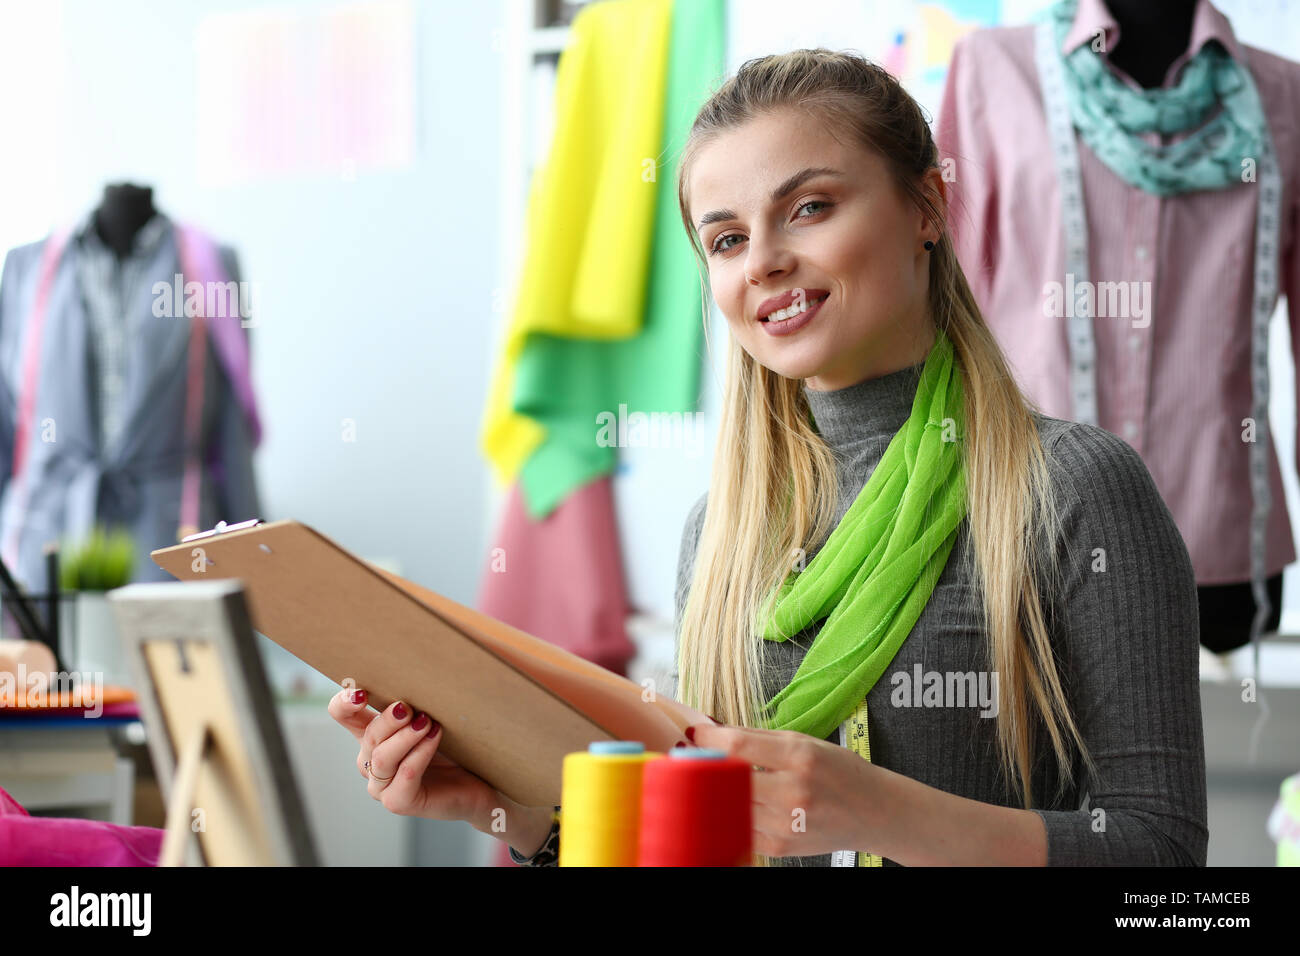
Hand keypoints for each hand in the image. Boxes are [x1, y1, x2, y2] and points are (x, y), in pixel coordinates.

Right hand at [327, 688, 497, 825]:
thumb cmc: (454, 746)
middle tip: (410, 708)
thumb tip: (415, 668)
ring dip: (405, 737)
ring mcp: (383, 785)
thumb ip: (417, 699)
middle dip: (389, 720)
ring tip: (428, 722)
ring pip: (382, 758)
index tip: (361, 692)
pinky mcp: (400, 802)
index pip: (343, 714)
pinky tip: (434, 738)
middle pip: (369, 736)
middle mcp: (371, 761)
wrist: (480, 782)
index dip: (344, 703)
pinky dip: (419, 754)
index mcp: (372, 736)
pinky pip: (405, 776)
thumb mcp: (431, 716)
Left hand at [689, 722, 882, 858]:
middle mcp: (793, 792)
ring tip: (713, 776)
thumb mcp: (805, 742)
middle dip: (706, 763)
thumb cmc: (840, 772)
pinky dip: (732, 812)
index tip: (694, 731)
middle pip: (728, 777)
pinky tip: (735, 800)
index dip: (709, 737)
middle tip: (695, 754)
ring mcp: (786, 824)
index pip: (739, 745)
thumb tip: (715, 730)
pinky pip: (740, 827)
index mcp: (800, 758)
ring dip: (715, 789)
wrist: (874, 813)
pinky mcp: (781, 847)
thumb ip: (758, 737)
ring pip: (729, 803)